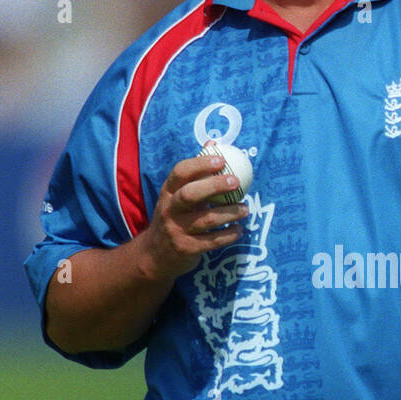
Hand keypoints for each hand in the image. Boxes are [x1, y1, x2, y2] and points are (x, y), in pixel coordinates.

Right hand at [138, 156, 249, 281]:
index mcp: (168, 192)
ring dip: (229, 213)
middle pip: (190, 194)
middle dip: (215, 186)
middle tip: (236, 182)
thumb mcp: (176, 195)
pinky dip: (228, 235)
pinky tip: (239, 230)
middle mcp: (170, 209)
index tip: (221, 160)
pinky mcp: (186, 249)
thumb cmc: (174, 217)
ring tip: (245, 209)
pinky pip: (212, 241)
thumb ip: (195, 172)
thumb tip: (213, 144)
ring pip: (206, 219)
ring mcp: (177, 230)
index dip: (200, 164)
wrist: (155, 255)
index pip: (180, 172)